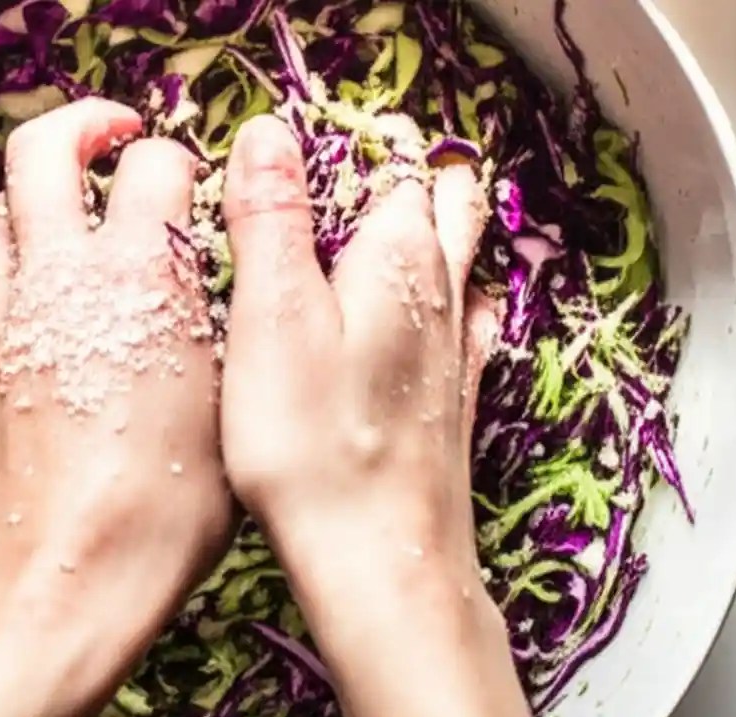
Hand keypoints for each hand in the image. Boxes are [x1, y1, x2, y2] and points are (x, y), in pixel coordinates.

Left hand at [0, 98, 233, 716]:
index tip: (186, 181)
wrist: (71, 585)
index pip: (153, 165)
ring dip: (19, 215)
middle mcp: (59, 283)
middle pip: (40, 155)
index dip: (175, 161)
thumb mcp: (228, 399)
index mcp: (139, 277)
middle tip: (107, 139)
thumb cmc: (168, 509)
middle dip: (77, 128)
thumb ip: (212, 317)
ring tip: (53, 234)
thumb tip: (202, 273)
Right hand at [219, 116, 527, 716]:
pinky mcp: (452, 394)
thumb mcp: (270, 318)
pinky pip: (466, 316)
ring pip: (457, 253)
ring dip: (420, 228)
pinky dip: (447, 293)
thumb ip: (272, 218)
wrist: (381, 564)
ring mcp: (456, 343)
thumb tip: (269, 132)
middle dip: (392, 175)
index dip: (340, 145)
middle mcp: (442, 287)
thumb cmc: (313, 446)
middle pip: (440, 196)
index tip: (287, 165)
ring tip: (368, 230)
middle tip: (321, 192)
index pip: (391, 157)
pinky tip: (434, 309)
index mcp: (397, 252)